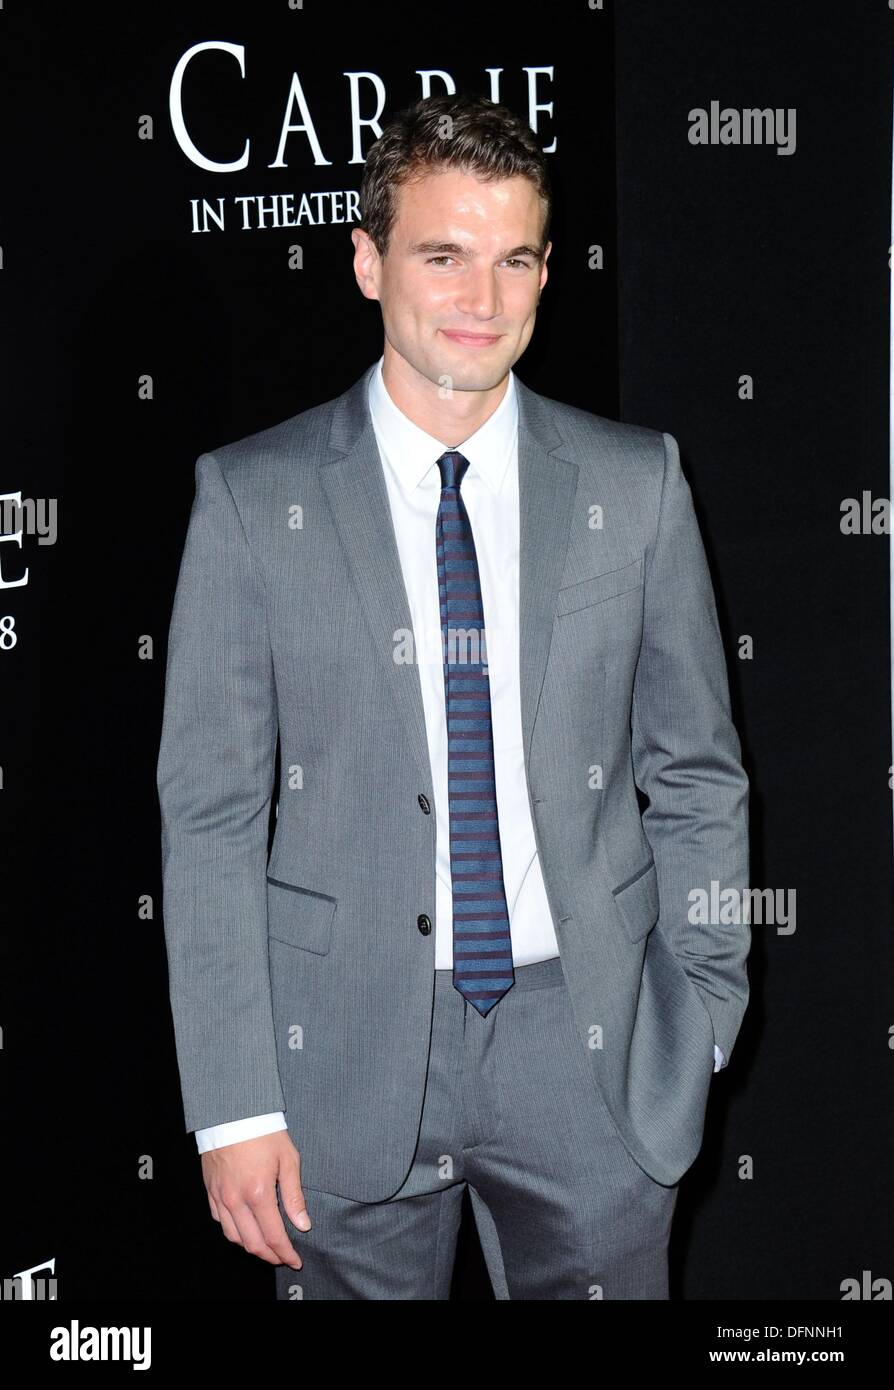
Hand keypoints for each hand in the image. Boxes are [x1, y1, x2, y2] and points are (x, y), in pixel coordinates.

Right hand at [201, 1130, 309, 1267]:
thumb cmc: (264, 1132)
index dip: (285, 1254)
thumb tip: (302, 1224)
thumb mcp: (288, 1160)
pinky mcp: (210, 1190)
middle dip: (270, 1256)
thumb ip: (294, 1196)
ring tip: (266, 1247)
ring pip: (234, 1237)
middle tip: (283, 1258)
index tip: (295, 1261)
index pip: (273, 1236)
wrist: (233, 1112)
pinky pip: (220, 1221)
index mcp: (258, 1193)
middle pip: (252, 1243)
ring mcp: (220, 1196)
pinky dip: (233, 1231)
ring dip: (251, 1247)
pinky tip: (244, 1229)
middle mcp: (236, 1200)